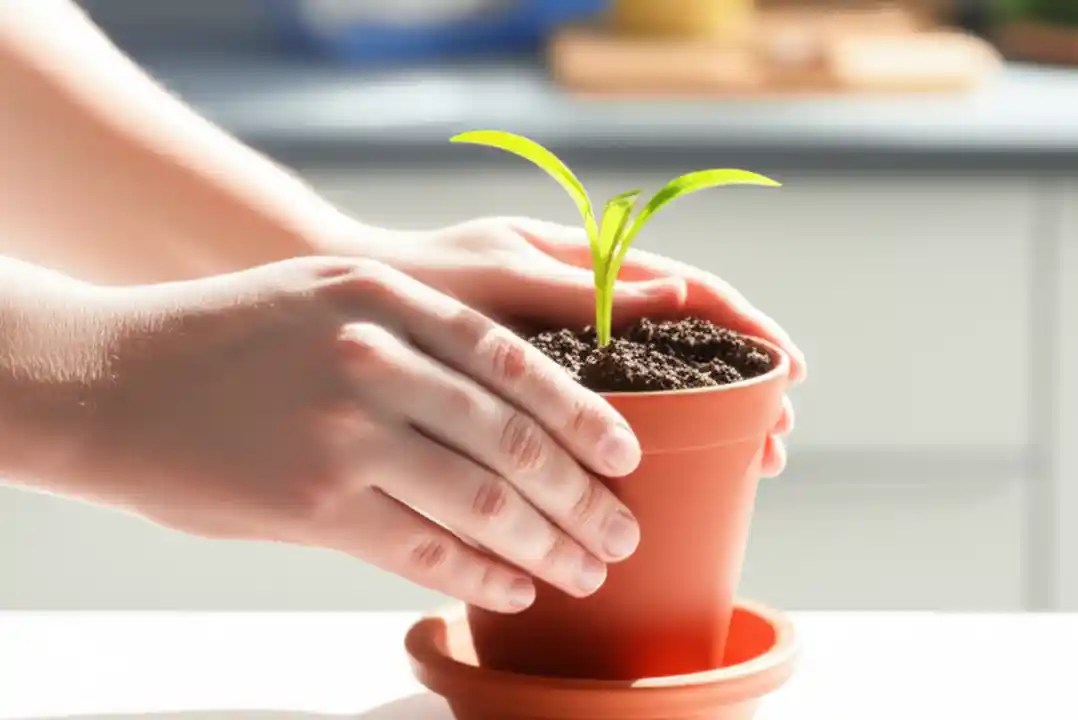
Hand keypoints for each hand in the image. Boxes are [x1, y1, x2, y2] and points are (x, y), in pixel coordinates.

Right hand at [54, 257, 666, 612]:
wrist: (113, 380)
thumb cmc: (231, 337)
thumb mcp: (330, 296)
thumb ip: (417, 334)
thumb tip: (514, 404)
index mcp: (387, 298)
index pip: (516, 363)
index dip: (584, 416)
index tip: (627, 458)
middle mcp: (374, 360)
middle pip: (513, 441)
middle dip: (580, 497)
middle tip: (620, 531)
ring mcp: (343, 435)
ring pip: (480, 502)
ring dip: (545, 546)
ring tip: (585, 570)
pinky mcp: (312, 505)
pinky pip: (421, 550)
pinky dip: (478, 576)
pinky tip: (513, 590)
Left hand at [324, 216, 804, 476]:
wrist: (348, 312)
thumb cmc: (414, 281)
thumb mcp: (497, 280)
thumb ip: (578, 291)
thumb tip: (679, 300)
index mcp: (583, 264)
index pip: (690, 288)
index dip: (746, 327)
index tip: (788, 369)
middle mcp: (587, 304)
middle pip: (690, 341)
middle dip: (742, 386)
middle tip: (777, 440)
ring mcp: (569, 345)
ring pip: (661, 379)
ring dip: (711, 416)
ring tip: (750, 461)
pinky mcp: (543, 385)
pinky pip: (617, 407)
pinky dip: (656, 433)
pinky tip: (676, 469)